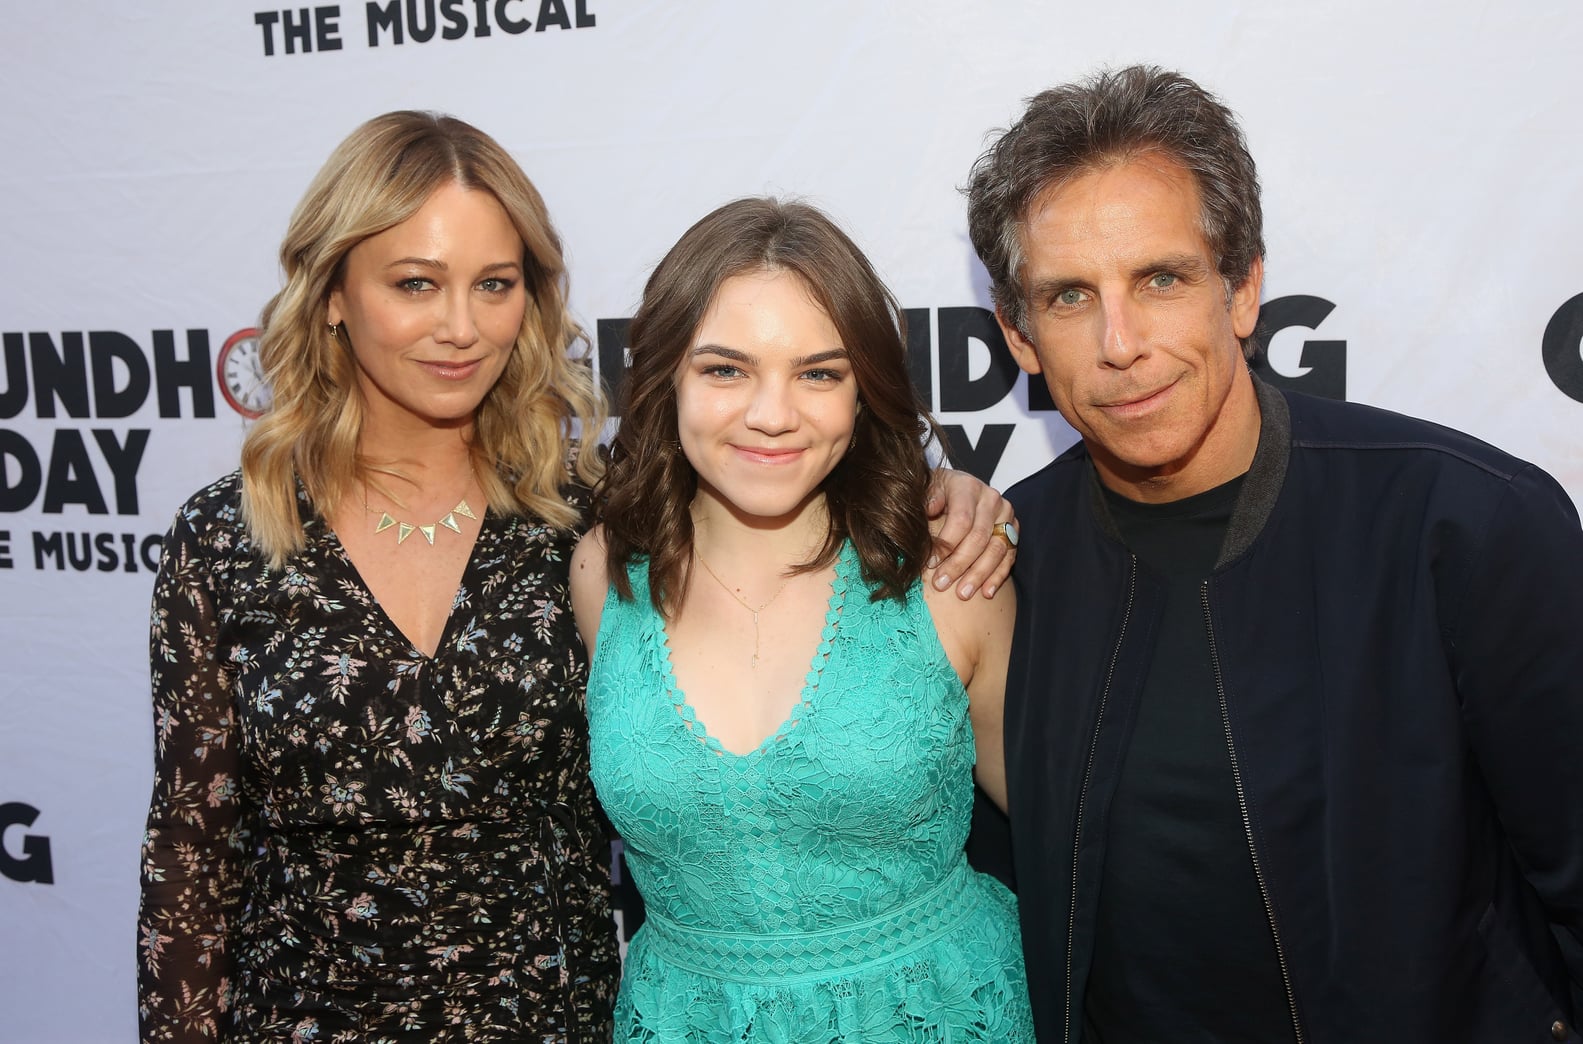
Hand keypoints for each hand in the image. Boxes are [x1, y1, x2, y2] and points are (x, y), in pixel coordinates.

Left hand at [924, 469, 1016, 599]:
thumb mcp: (925, 489)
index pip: (961, 520)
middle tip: (941, 584)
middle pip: (979, 537)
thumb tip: (929, 508)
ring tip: (963, 594)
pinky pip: (1009, 557)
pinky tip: (986, 593)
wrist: (952, 489)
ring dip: (979, 575)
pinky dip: (997, 576)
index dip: (946, 544)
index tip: (930, 563)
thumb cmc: (934, 492)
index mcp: (968, 486)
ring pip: (996, 550)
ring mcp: (1005, 515)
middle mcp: (991, 499)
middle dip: (959, 564)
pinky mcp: (1012, 531)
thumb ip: (926, 498)